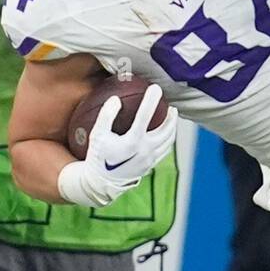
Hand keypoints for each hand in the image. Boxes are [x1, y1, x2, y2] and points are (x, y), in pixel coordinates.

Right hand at [61, 84, 177, 206]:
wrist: (101, 183)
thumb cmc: (98, 156)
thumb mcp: (97, 135)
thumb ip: (106, 116)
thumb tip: (115, 99)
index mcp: (132, 141)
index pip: (145, 116)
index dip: (151, 100)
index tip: (156, 88)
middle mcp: (144, 150)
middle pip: (165, 129)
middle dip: (170, 116)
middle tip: (171, 105)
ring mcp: (150, 159)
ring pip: (168, 140)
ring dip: (172, 127)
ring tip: (172, 116)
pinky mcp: (151, 165)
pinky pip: (165, 149)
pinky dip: (169, 139)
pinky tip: (166, 133)